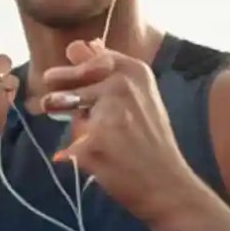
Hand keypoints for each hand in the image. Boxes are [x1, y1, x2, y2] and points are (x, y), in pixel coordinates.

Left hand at [40, 39, 197, 224]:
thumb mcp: (139, 95)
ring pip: (68, 115)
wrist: (168, 186)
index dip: (76, 75)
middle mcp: (121, 84)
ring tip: (107, 145)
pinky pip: (68, 146)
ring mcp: (106, 113)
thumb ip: (105, 70)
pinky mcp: (92, 143)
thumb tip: (76, 44)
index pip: (84, 56)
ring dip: (76, 131)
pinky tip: (105, 163)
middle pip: (64, 83)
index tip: (83, 91)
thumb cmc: (151, 141)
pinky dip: (78, 157)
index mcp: (133, 69)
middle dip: (61, 100)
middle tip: (87, 123)